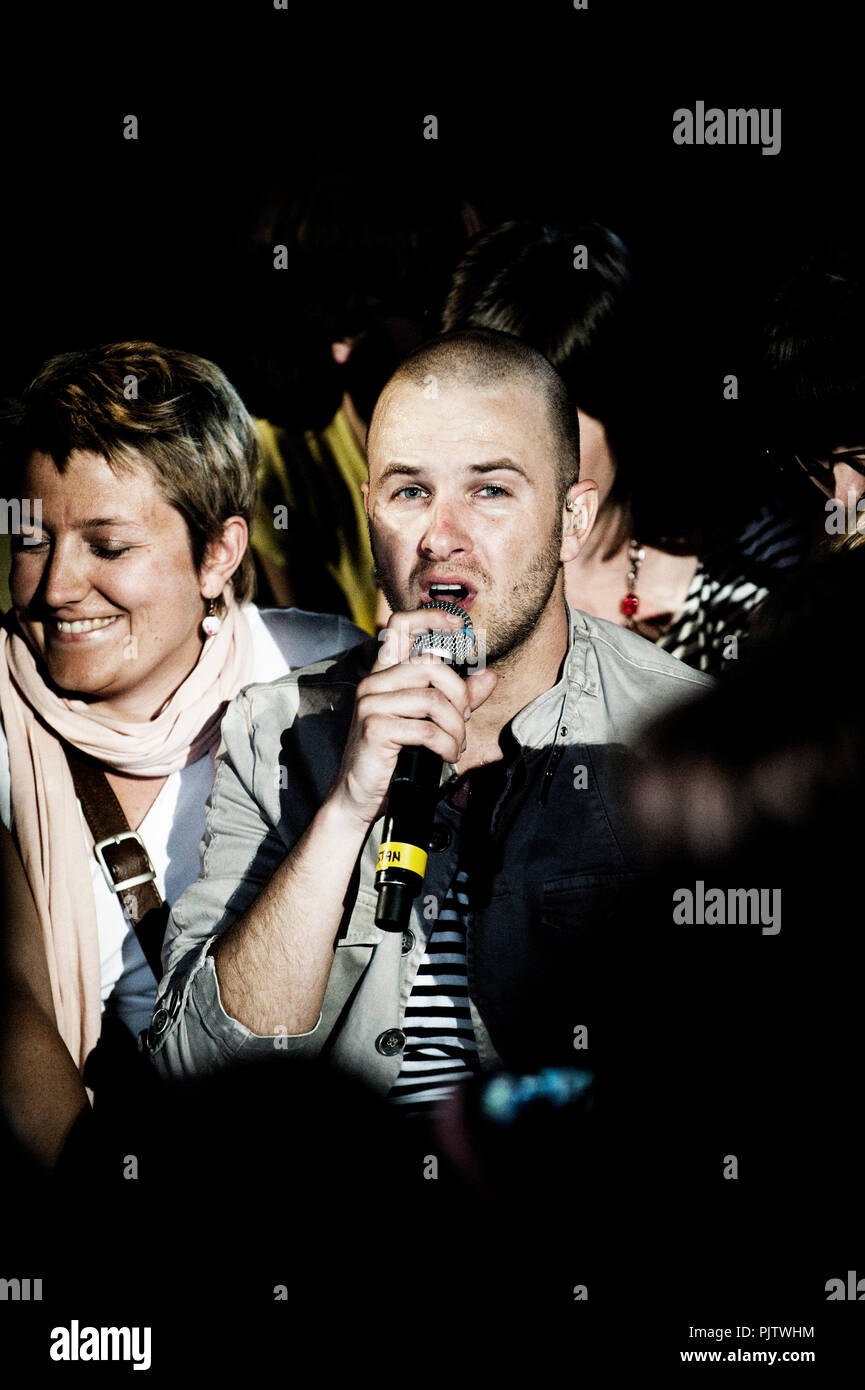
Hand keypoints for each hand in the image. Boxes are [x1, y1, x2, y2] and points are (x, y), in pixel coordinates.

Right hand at [330, 608, 497, 827]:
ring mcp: (370, 704)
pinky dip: (446, 745)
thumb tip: (490, 676)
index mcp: (384, 675)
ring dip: (456, 728)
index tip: (460, 625)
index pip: (399, 626)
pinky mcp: (374, 728)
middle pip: (430, 665)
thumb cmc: (395, 758)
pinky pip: (427, 729)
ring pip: (433, 700)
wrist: (360, 796)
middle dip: (459, 694)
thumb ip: (458, 699)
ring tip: (455, 746)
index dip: (431, 617)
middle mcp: (373, 682)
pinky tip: (447, 756)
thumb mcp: (429, 722)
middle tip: (465, 720)